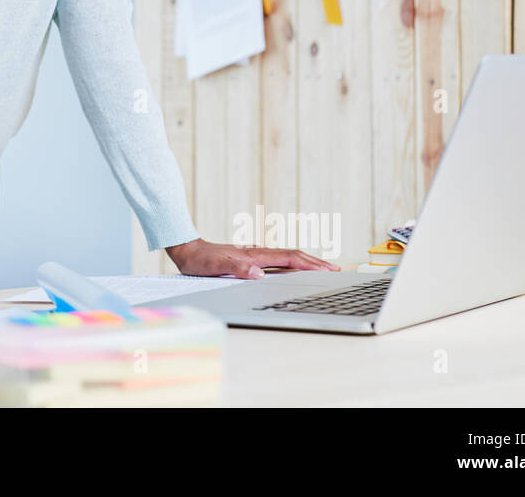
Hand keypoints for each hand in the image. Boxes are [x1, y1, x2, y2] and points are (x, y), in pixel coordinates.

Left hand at [165, 238, 339, 278]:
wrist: (188, 250)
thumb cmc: (201, 260)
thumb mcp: (216, 266)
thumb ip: (236, 269)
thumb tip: (258, 274)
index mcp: (255, 255)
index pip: (289, 258)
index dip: (310, 264)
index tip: (328, 269)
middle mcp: (258, 253)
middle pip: (294, 256)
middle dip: (316, 262)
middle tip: (336, 270)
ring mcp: (256, 255)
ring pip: (288, 258)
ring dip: (307, 263)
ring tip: (323, 270)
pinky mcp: (251, 260)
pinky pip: (278, 262)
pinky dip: (293, 265)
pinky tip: (296, 271)